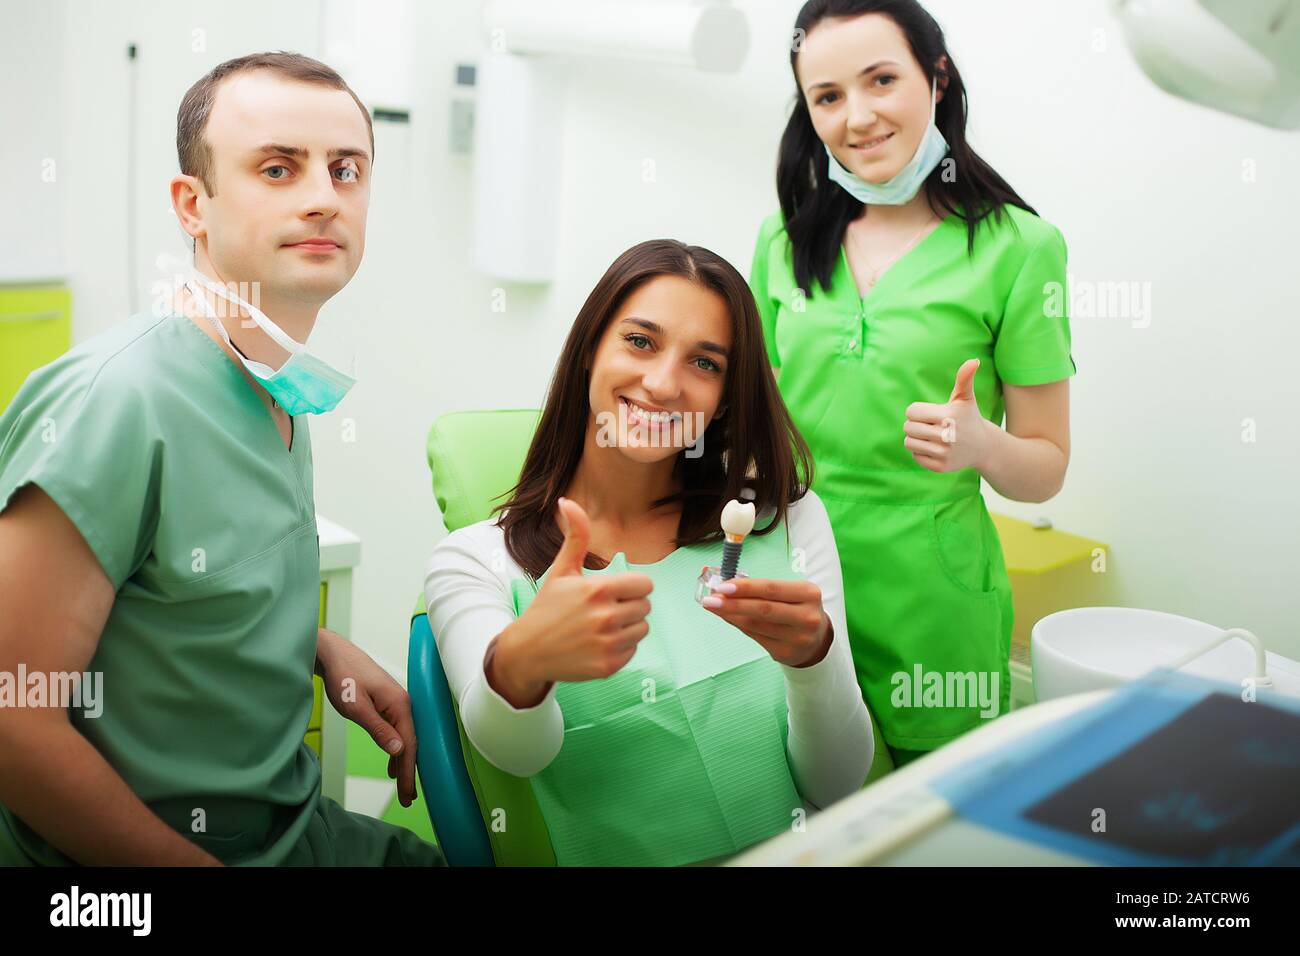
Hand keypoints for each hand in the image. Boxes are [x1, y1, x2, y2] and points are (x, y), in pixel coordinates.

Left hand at [316, 629, 418, 806]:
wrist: (334, 654)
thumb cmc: (344, 677)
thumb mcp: (357, 708)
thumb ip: (379, 730)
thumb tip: (399, 751)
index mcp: (400, 705)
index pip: (409, 745)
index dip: (408, 772)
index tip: (408, 794)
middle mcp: (403, 704)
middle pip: (411, 743)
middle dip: (409, 772)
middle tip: (408, 799)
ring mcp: (396, 703)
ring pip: (404, 738)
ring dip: (403, 762)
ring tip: (402, 786)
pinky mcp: (387, 703)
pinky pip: (396, 730)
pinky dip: (395, 748)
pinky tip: (391, 763)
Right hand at [491, 497, 654, 703]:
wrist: (527, 651)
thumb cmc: (547, 607)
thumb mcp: (562, 570)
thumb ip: (575, 536)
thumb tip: (566, 501)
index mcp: (599, 589)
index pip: (645, 584)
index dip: (631, 587)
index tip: (614, 591)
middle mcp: (606, 616)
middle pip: (645, 607)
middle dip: (629, 607)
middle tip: (603, 610)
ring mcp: (608, 643)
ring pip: (642, 629)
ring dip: (627, 627)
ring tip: (601, 627)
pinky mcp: (609, 665)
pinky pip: (633, 650)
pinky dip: (620, 648)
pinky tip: (598, 644)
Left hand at [701, 578, 831, 667]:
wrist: (816, 639)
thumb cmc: (796, 608)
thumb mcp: (789, 592)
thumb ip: (759, 587)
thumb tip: (723, 582)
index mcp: (808, 593)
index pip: (771, 588)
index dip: (745, 587)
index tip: (723, 586)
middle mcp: (807, 616)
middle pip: (763, 609)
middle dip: (733, 603)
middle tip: (711, 599)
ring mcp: (798, 637)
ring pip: (756, 625)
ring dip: (731, 615)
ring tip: (714, 606)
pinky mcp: (786, 652)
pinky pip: (755, 636)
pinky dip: (738, 625)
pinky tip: (727, 617)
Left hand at [904, 358, 990, 472]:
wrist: (982, 447)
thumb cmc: (968, 418)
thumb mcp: (965, 398)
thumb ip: (964, 379)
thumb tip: (973, 360)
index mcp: (948, 417)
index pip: (911, 412)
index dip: (918, 411)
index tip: (930, 413)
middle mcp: (946, 437)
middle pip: (907, 428)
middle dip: (915, 424)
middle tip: (930, 425)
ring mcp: (943, 454)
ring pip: (908, 443)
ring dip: (916, 438)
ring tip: (931, 436)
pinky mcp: (940, 467)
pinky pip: (915, 456)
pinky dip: (921, 452)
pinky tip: (936, 448)